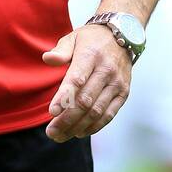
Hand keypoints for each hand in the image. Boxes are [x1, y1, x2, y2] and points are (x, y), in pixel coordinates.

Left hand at [42, 24, 131, 140]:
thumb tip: (48, 59)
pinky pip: (109, 114)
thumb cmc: (91, 40)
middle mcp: (106, 70)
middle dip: (67, 119)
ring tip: (61, 136)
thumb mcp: (73, 38)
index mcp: (91, 55)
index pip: (77, 80)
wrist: (123, 36)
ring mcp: (117, 83)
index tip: (52, 112)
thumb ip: (60, 50)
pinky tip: (78, 132)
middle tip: (51, 132)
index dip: (64, 98)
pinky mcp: (124, 93)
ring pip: (96, 112)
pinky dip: (94, 127)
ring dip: (77, 127)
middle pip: (85, 101)